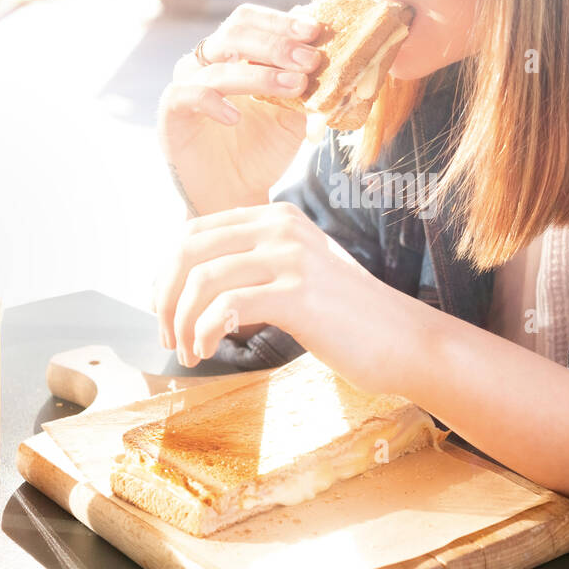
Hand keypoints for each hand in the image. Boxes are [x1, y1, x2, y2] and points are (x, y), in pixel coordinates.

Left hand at [151, 202, 415, 391]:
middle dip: (164, 297)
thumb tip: (193, 281)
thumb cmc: (349, 316)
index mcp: (277, 217)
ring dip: (182, 321)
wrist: (404, 340)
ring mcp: (291, 258)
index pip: (195, 231)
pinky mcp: (297, 295)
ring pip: (202, 279)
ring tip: (188, 352)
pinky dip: (204, 333)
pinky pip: (226, 308)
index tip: (164, 310)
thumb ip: (257, 263)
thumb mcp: (300, 271)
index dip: (166, 273)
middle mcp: (281, 228)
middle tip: (167, 336)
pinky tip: (207, 352)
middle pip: (188, 250)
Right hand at [158, 3, 324, 215]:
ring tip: (295, 86)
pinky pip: (188, 95)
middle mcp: (207, 62)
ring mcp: (186, 84)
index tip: (314, 31)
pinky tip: (237, 117)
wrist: (236, 195)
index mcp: (234, 54)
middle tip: (309, 60)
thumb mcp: (293, 115)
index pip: (251, 20)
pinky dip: (214, 102)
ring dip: (260, 75)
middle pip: (234, 33)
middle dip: (277, 44)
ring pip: (218, 66)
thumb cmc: (263, 151)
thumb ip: (304, 84)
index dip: (280, 22)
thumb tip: (327, 46)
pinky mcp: (172, 112)